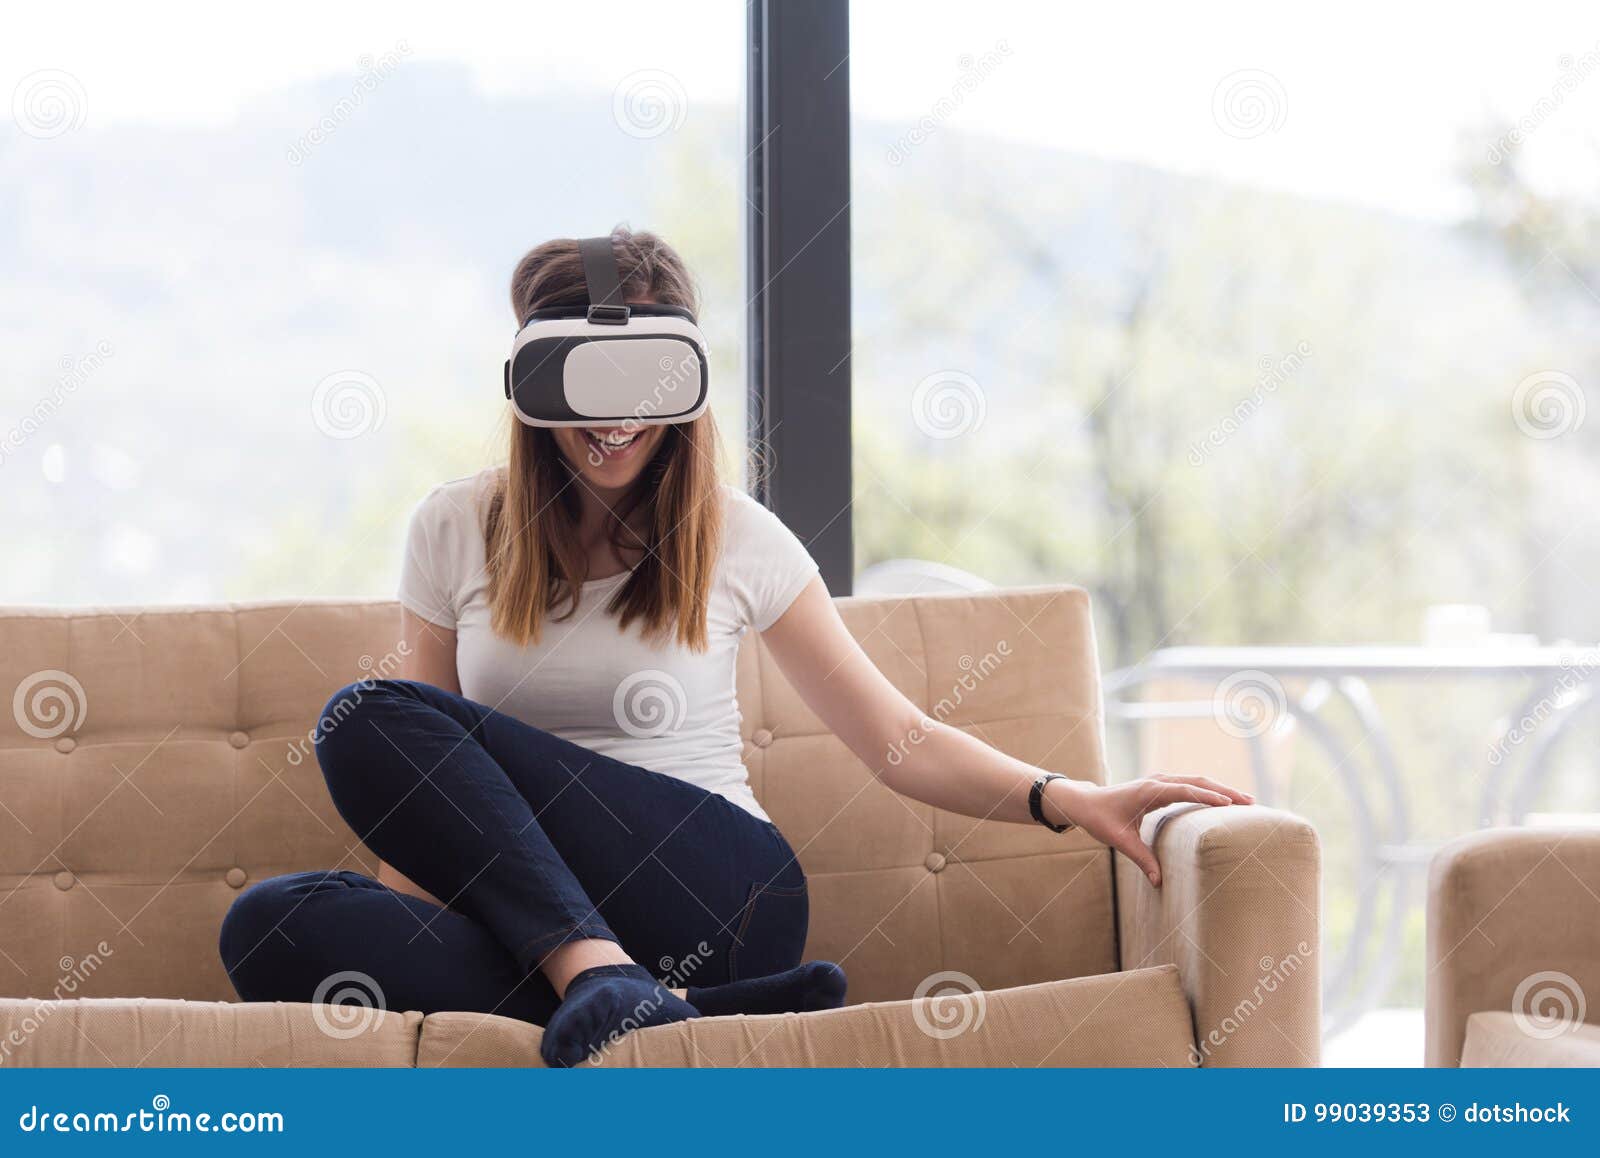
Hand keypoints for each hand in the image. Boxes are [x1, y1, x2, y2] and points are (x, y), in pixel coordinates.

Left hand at [1046, 774, 1252, 886]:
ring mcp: (1160, 781)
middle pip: (1197, 781)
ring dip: (1219, 788)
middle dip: (1224, 790)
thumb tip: (1159, 883)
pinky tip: (1223, 800)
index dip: (1207, 796)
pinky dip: (1208, 790)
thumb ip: (1141, 859)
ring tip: (1245, 800)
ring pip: (1196, 780)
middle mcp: (1157, 782)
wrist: (1086, 802)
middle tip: (1251, 801)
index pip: (1184, 790)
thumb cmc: (1100, 819)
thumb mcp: (1120, 841)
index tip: (1229, 803)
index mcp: (1149, 791)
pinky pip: (1189, 784)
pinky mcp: (1161, 786)